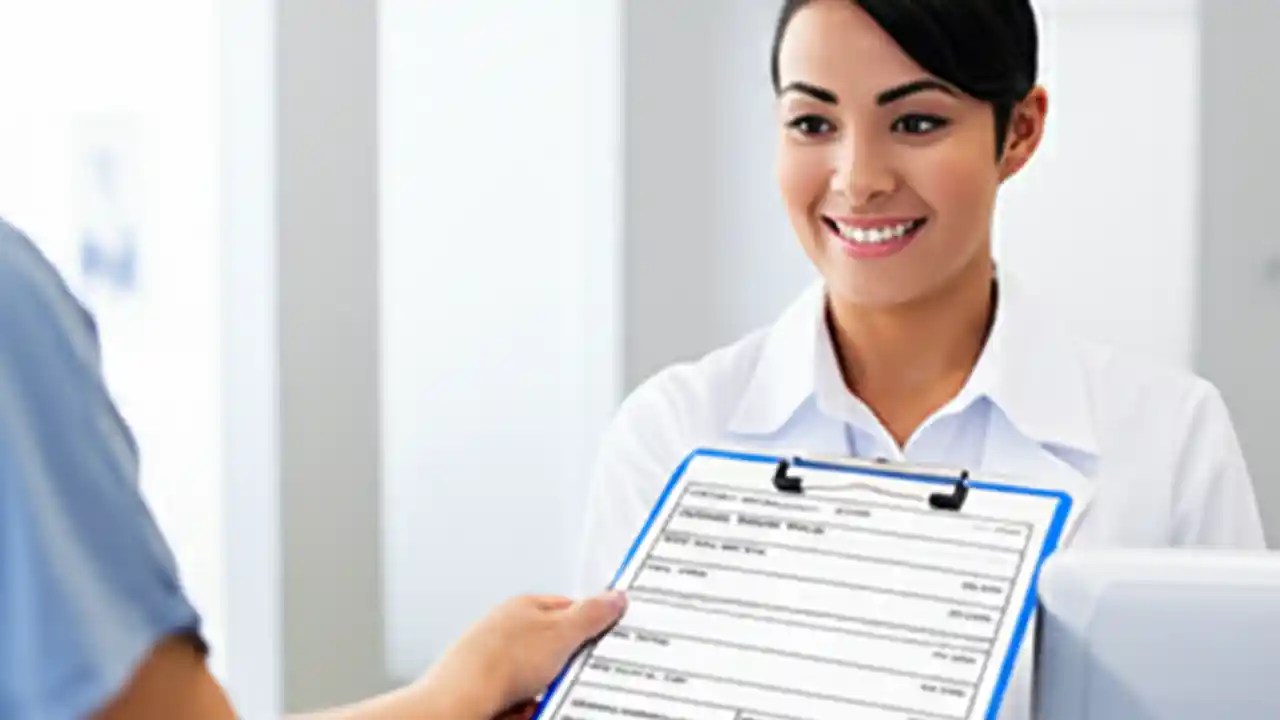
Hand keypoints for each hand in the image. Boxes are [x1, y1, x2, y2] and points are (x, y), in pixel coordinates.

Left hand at [416, 591, 626, 719]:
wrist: (458, 704)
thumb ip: (591, 615)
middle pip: (557, 645)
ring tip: (545, 694)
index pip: (570, 607)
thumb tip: (614, 597)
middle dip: (569, 665)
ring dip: (550, 689)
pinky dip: (531, 704)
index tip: (608, 637)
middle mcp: (510, 629)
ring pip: (542, 675)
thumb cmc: (498, 663)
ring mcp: (499, 659)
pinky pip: (525, 697)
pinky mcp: (492, 687)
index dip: (592, 623)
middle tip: (573, 673)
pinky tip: (527, 707)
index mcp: (525, 606)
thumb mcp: (560, 634)